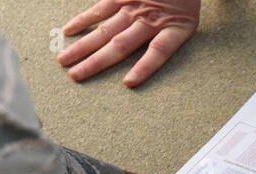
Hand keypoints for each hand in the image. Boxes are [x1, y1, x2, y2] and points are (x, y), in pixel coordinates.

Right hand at [57, 0, 199, 87]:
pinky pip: (101, 8)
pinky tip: (68, 32)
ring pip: (106, 30)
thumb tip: (154, 64)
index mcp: (176, 28)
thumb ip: (176, 38)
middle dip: (97, 63)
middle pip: (122, 46)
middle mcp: (151, 19)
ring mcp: (134, 6)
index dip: (144, 68)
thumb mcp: (190, 18)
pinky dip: (84, 20)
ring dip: (84, 47)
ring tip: (64, 61)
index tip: (128, 83)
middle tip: (75, 77)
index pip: (159, 52)